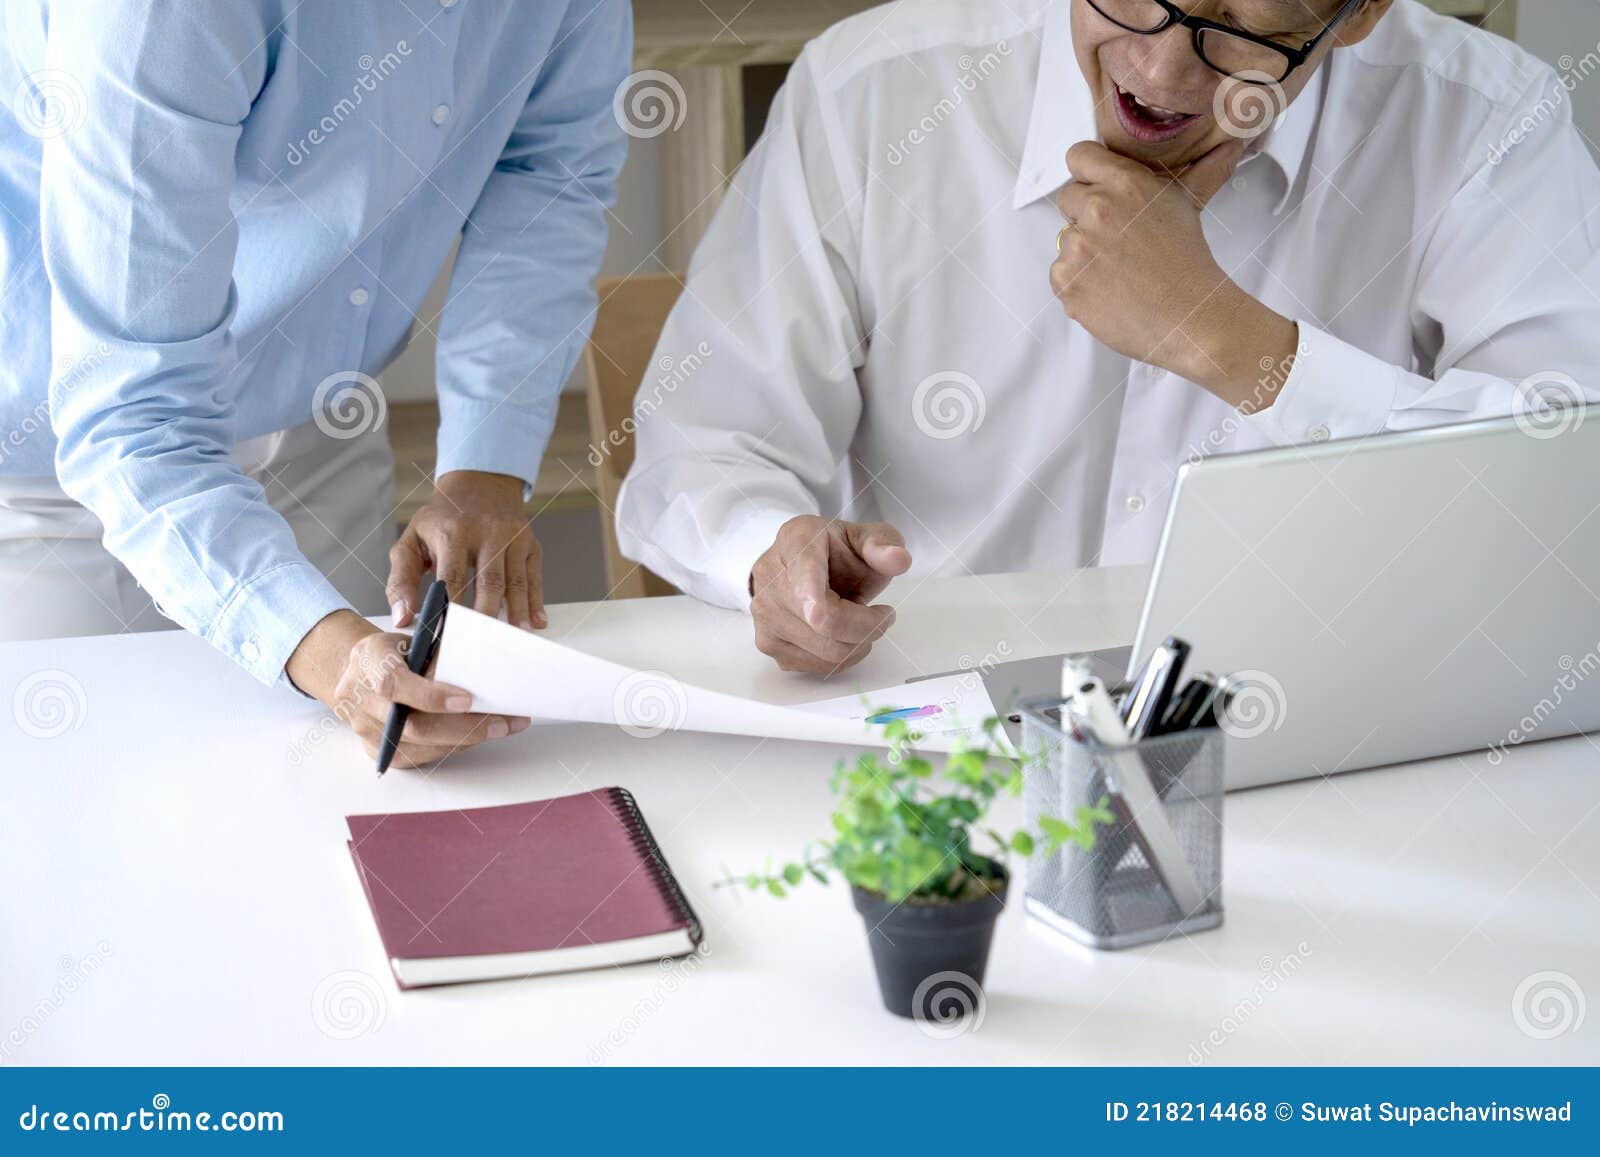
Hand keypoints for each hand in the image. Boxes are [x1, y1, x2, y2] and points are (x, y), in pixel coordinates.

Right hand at [286, 610, 529, 768]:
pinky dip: (452, 746)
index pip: (395, 684)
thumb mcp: (412, 639)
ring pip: (421, 746)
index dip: (431, 696)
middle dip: (464, 727)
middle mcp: (360, 700)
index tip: (467, 700)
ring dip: (466, 740)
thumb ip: (436, 654)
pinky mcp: (379, 750)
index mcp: (369, 661)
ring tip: (502, 727)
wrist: (361, 671)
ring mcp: (367, 729)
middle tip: (503, 722)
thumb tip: (482, 674)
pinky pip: (421, 755)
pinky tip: (477, 735)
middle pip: (413, 726)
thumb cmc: (394, 651)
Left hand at [388, 470, 544, 629]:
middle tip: (480, 648)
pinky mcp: (530, 542)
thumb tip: (403, 618)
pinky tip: (534, 623)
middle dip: (485, 618)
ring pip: (516, 582)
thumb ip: (401, 580)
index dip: (450, 612)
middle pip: (489, 583)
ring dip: (514, 614)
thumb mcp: (412, 540)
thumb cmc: (442, 518)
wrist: (478, 483)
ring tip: (511, 641)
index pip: (452, 579)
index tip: (446, 639)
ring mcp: (512, 536)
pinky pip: (534, 577)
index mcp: (452, 532)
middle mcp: (486, 531)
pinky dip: (535, 602)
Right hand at [748, 516, 910, 675]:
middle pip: (826, 623)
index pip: (802, 573)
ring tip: (862, 621)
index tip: (817, 611)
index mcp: (796, 543)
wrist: (796, 567)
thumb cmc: (834, 554)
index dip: (809, 595)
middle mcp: (771, 579)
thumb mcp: (865, 538)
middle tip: (883, 615)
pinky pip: (817, 665)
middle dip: (867, 626)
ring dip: (857, 644)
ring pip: (825, 651)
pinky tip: (843, 636)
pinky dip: (842, 658)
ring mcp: (765, 615)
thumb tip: (898, 559)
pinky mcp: (768, 643)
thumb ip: (883, 543)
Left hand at [1051, 140, 1297, 407]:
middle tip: (1117, 240)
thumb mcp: (1187, 205)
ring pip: (1063, 239)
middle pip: (1067, 198)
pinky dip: (1077, 283)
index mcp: (1125, 182)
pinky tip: (1107, 290)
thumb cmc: (1190, 263)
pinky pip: (1059, 273)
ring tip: (1117, 271)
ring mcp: (1077, 246)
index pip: (1079, 157)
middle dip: (1085, 215)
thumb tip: (1232, 145)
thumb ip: (1195, 172)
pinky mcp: (1065, 281)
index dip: (1088, 175)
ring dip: (1083, 253)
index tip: (1098, 190)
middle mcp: (1096, 208)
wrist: (1191, 319)